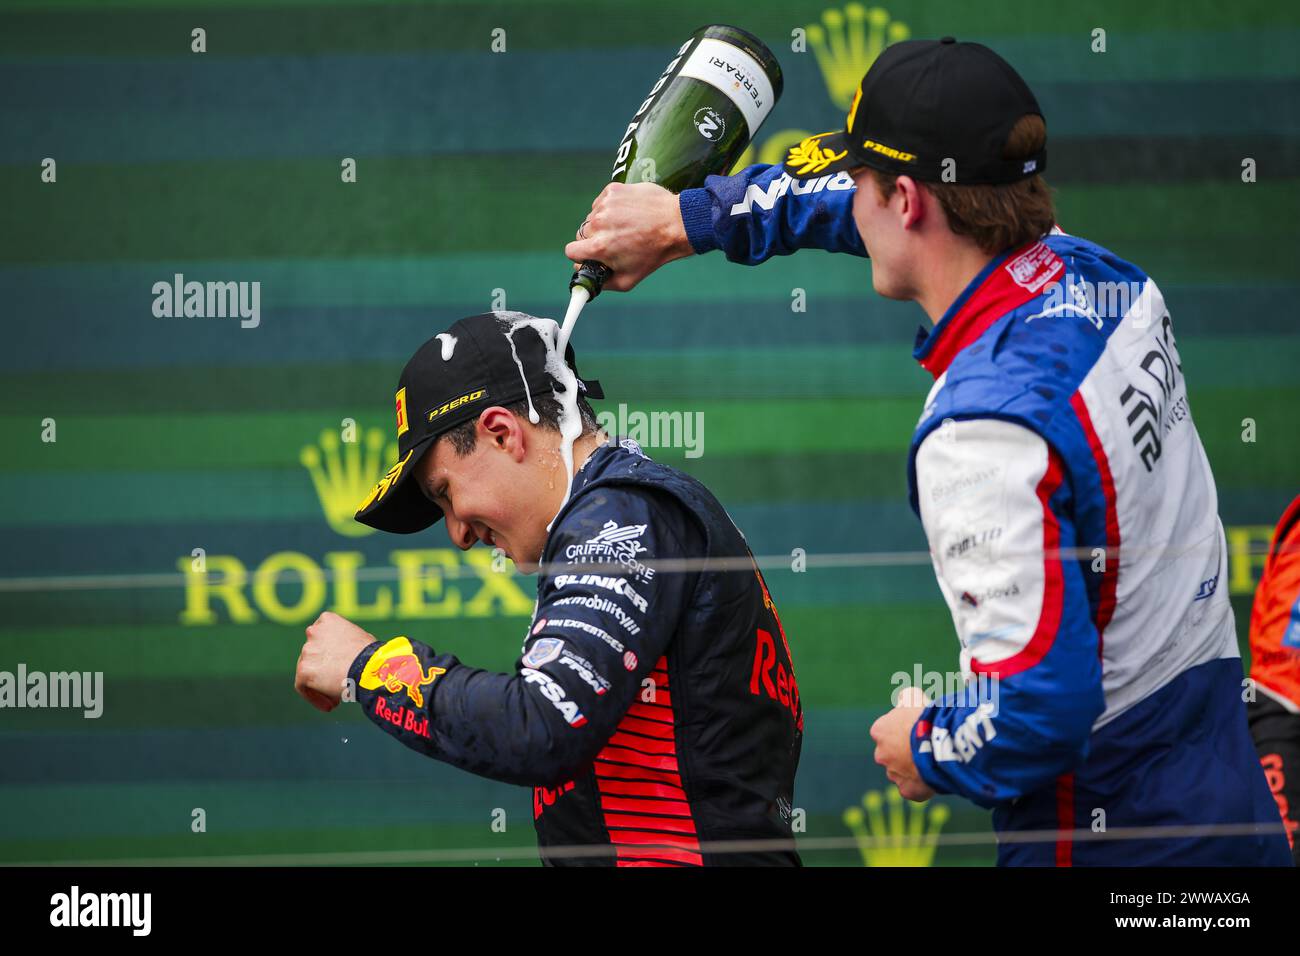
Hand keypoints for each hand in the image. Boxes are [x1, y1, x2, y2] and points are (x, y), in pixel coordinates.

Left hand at [294, 611, 376, 712]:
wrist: (370, 667)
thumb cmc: (373, 656)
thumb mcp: (360, 639)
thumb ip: (344, 643)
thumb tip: (344, 656)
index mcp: (327, 620)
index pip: (321, 637)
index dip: (329, 654)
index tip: (338, 666)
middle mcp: (313, 632)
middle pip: (313, 655)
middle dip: (325, 670)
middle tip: (338, 683)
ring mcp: (307, 651)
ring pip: (308, 671)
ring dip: (321, 684)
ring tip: (338, 698)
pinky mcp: (304, 670)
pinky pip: (303, 687)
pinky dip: (314, 697)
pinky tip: (331, 706)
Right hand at [564, 182, 693, 291]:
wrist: (675, 224)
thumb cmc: (653, 254)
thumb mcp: (628, 280)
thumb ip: (602, 284)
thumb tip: (586, 283)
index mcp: (599, 246)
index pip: (571, 251)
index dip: (581, 255)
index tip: (590, 255)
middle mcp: (598, 223)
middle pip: (582, 234)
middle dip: (595, 239)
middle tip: (615, 242)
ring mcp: (605, 204)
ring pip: (592, 217)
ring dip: (604, 223)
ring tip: (626, 227)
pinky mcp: (612, 190)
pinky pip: (602, 202)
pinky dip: (611, 208)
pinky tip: (628, 214)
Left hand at [869, 686, 936, 801]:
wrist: (939, 744)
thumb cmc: (925, 718)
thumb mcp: (914, 697)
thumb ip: (906, 697)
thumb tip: (904, 698)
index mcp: (880, 731)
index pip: (887, 731)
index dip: (903, 730)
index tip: (917, 729)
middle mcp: (881, 754)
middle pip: (892, 754)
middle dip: (905, 752)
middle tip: (925, 747)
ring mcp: (893, 774)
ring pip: (901, 772)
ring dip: (913, 768)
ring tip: (931, 762)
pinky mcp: (907, 791)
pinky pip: (913, 789)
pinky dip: (922, 785)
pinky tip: (933, 777)